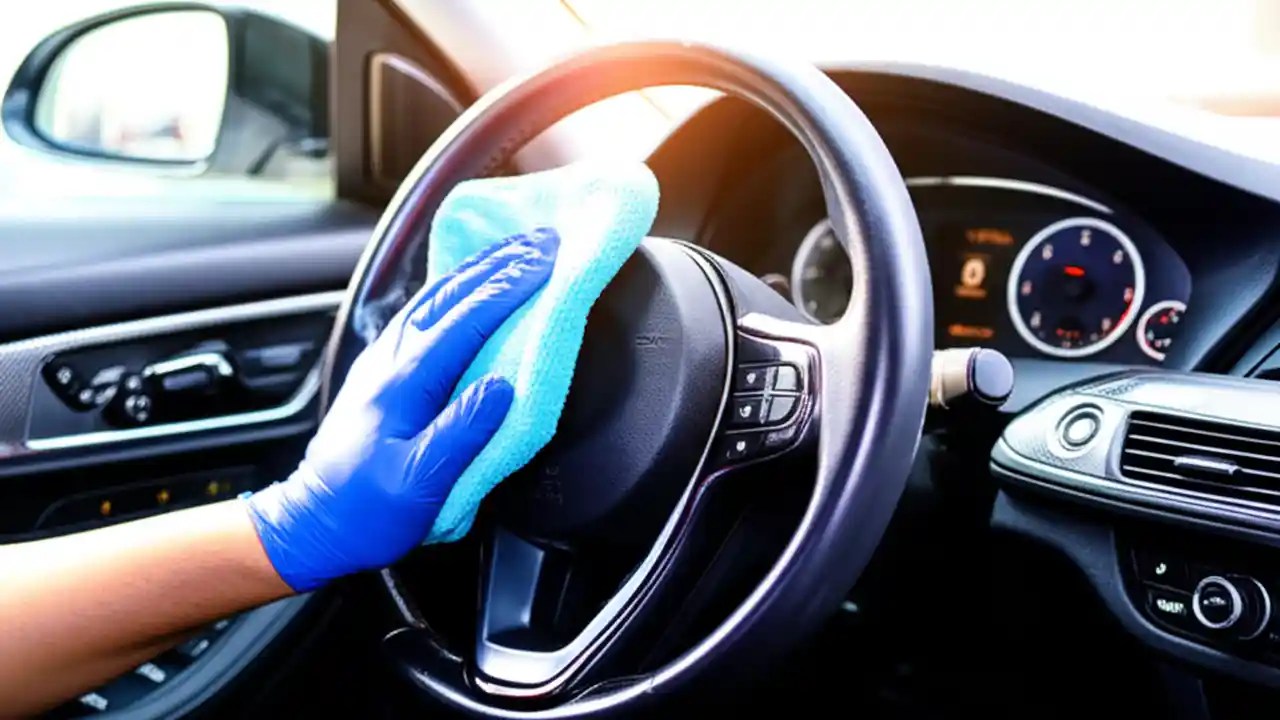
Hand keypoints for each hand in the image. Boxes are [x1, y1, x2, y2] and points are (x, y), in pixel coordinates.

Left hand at [246, 230, 557, 590]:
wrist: (313, 524)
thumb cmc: (367, 512)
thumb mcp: (420, 484)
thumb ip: (462, 433)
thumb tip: (502, 388)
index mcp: (405, 383)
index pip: (465, 319)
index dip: (509, 287)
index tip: (546, 261)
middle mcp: (391, 360)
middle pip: (450, 294)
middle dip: (499, 262)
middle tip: (542, 239)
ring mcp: (383, 362)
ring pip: (435, 298)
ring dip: (478, 269)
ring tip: (515, 250)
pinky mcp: (383, 372)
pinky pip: (424, 314)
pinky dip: (456, 290)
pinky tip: (468, 286)